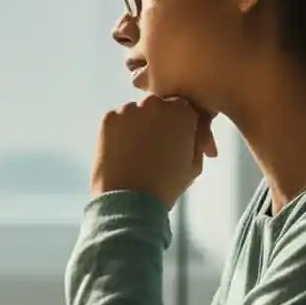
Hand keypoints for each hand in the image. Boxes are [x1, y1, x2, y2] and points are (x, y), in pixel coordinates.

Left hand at [91, 95, 218, 209]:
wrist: (130, 201)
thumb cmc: (166, 185)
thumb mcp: (195, 164)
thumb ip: (197, 139)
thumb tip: (194, 130)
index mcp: (182, 111)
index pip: (185, 110)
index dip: (183, 126)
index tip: (181, 142)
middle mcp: (156, 103)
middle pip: (160, 108)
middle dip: (161, 124)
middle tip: (158, 148)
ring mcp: (129, 110)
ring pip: (137, 113)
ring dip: (139, 126)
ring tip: (138, 153)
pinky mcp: (108, 119)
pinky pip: (118, 121)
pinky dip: (120, 132)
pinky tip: (123, 152)